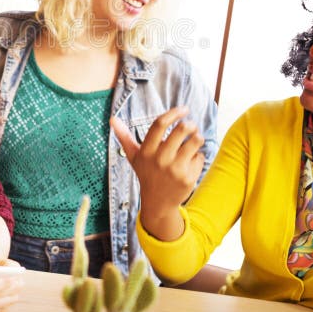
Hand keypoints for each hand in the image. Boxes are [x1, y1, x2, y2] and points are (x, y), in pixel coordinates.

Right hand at [110, 106, 204, 240]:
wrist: (158, 202)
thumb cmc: (147, 173)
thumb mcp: (134, 157)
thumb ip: (124, 137)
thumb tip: (112, 119)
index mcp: (146, 151)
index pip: (159, 124)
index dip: (174, 113)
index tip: (184, 109)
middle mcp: (160, 159)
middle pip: (182, 129)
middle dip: (190, 125)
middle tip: (191, 126)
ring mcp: (175, 169)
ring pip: (195, 141)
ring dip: (197, 137)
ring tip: (195, 140)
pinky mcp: (188, 178)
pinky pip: (200, 156)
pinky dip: (198, 156)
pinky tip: (191, 162)